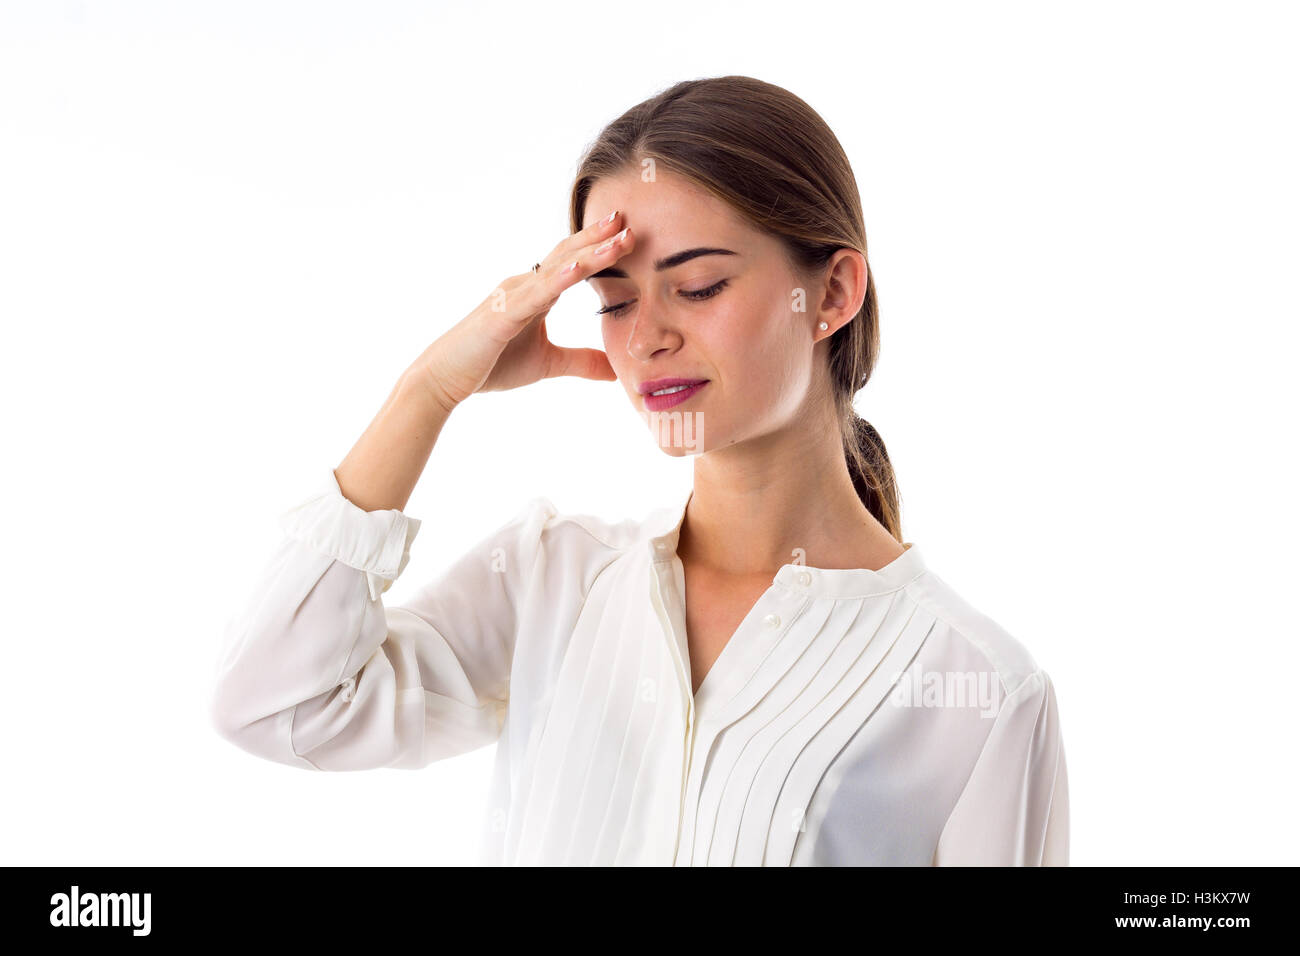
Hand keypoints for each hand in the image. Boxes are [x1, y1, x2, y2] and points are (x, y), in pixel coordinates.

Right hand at [412, 211, 633, 411]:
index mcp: (535, 293)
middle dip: (599, 238)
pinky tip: (578, 269)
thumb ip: (581, 362)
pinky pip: (534, 295)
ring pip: (556, 269)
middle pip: (567, 254)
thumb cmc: (491, 365)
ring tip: (619, 238)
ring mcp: (511, 296)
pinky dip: (557, 280)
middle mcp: (523, 286)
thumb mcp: (547, 364)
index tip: (628, 233)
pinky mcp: (501, 315)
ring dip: (590, 252)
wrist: (444, 379)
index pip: (572, 262)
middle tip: (631, 222)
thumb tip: (616, 370)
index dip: (599, 247)